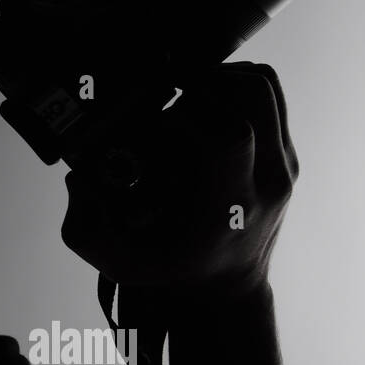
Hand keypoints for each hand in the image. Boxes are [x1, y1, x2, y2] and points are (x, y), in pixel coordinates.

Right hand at [60, 62, 297, 298]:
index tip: (152, 109)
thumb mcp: (120, 262)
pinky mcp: (285, 152)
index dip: (188, 108)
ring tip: (180, 96)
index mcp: (232, 205)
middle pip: (252, 95)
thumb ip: (86, 229)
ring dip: (217, 78)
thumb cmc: (167, 267)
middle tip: (163, 92)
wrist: (222, 285)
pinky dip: (232, 85)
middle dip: (201, 80)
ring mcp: (283, 163)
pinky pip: (268, 94)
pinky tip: (199, 105)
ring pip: (262, 85)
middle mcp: (266, 179)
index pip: (231, 135)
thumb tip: (78, 179)